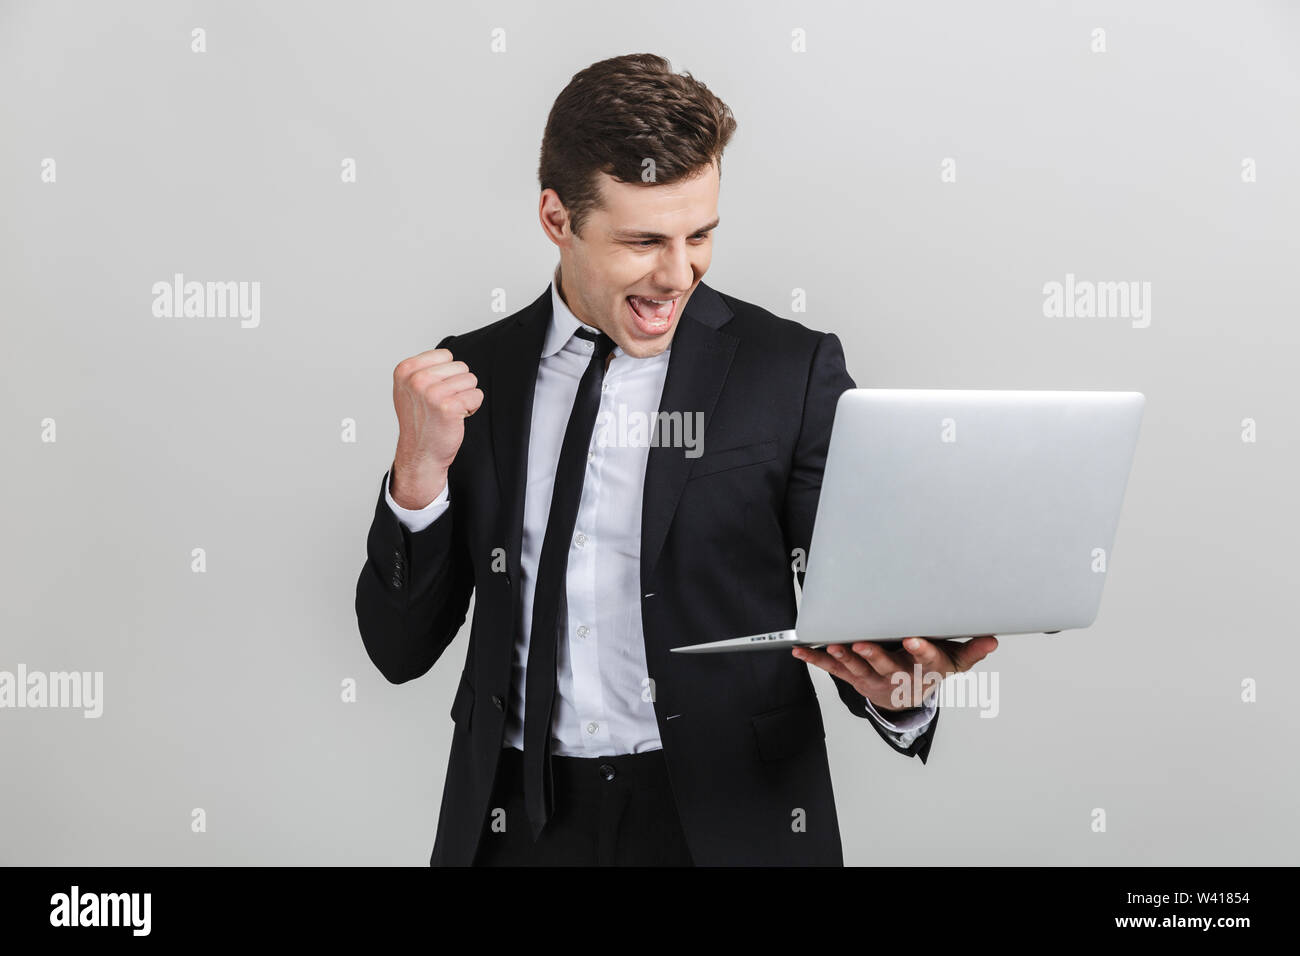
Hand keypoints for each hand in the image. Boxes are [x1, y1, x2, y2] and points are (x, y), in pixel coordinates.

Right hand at [390, 348, 483, 508]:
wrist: (420, 454)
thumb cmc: (419, 422)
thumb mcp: (409, 389)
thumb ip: (422, 369)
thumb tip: (448, 356)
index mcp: (405, 370)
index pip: (446, 355)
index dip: (447, 374)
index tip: (434, 392)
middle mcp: (416, 379)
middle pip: (460, 367)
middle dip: (458, 386)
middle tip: (442, 404)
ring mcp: (431, 393)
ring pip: (471, 380)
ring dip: (465, 397)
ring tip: (448, 411)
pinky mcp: (448, 407)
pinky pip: (477, 396)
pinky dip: (472, 408)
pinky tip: (456, 418)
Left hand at [793, 636, 998, 712]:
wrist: (906, 695)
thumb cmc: (929, 668)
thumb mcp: (954, 661)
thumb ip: (971, 649)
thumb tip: (992, 639)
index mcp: (925, 670)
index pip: (927, 661)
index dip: (921, 651)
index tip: (913, 640)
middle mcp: (898, 677)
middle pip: (887, 667)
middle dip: (874, 656)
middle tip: (863, 644)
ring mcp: (874, 678)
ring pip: (858, 669)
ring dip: (844, 658)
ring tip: (833, 645)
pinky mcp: (854, 677)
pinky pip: (834, 670)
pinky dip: (817, 660)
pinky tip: (802, 652)